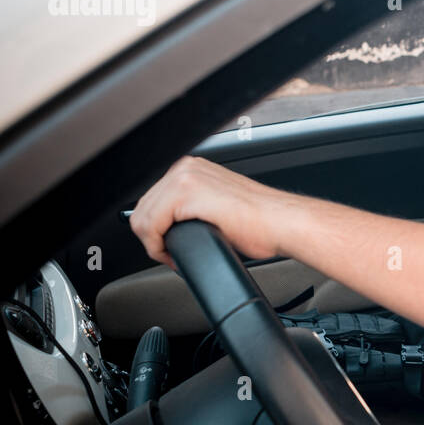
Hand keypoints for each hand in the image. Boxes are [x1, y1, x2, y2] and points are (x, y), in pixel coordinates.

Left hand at [129, 156, 300, 268]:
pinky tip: (174, 254)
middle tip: (171, 255)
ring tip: (174, 256)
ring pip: (142, 219)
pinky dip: (157, 247)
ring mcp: (185, 178)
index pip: (150, 201)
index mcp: (192, 169)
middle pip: (141, 209)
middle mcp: (186, 168)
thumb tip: (171, 227)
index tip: (170, 246)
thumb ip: (192, 208)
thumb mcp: (217, 206)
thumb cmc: (261, 221)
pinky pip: (151, 226)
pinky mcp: (186, 193)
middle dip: (152, 238)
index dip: (155, 230)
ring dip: (154, 244)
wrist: (282, 223)